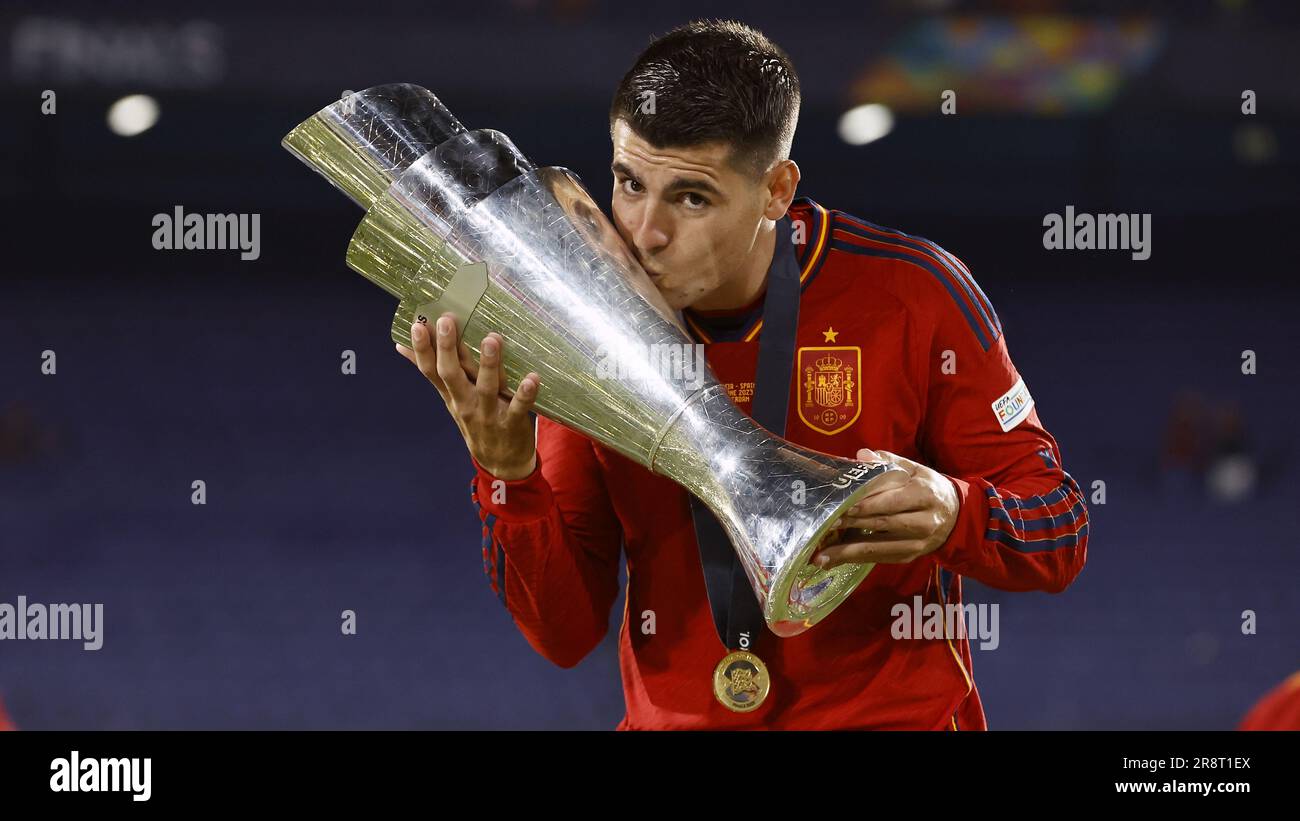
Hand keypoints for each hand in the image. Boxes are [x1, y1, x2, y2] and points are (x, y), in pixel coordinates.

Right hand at [395, 313, 540, 480]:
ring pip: (486, 387)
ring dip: (489, 364)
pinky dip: (525, 393)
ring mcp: (489, 413)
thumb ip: (433, 373)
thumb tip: (401, 345)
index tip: (418, 325)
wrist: (501, 465)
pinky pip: (519, 406)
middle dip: (448, 348)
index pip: (431, 370)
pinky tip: (532, 378)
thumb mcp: (450, 399)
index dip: (423, 349)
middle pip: (452, 374)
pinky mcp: (513, 422)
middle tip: (447, 320)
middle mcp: (466, 402)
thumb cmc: (475, 422)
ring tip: (491, 339)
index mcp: (452, 394)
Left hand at [812, 448, 959, 568]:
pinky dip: (856, 560)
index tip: (842, 507)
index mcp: (924, 494)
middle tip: (824, 527)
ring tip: (821, 556)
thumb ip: (888, 462)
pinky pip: (880, 558)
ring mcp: (918, 543)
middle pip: (883, 524)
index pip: (891, 501)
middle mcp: (924, 521)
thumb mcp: (915, 470)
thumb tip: (861, 455)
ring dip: (849, 552)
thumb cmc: (927, 487)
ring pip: (880, 548)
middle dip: (852, 527)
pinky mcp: (910, 556)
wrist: (956, 516)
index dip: (866, 505)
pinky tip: (834, 560)